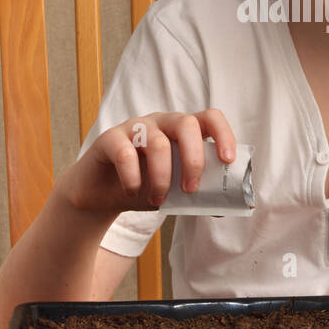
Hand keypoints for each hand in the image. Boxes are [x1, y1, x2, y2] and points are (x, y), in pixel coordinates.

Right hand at [59, 110, 236, 215]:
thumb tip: (225, 209)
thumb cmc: (144, 188)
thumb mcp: (175, 194)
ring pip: (156, 143)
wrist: (101, 196)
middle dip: (193, 159)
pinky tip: (132, 193)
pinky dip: (133, 180)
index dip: (223, 135)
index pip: (209, 118)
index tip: (227, 161)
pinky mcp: (110, 138)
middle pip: (186, 123)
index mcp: (182, 131)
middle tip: (190, 189)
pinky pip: (125, 154)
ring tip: (158, 200)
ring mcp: (135, 127)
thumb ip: (198, 196)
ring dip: (162, 178)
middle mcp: (161, 122)